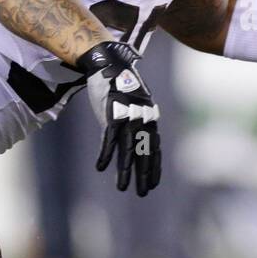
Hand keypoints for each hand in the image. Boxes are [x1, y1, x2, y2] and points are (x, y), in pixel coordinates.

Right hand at [74, 40, 161, 195]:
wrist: (107, 64)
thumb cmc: (117, 87)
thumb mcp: (127, 109)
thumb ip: (128, 128)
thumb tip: (122, 148)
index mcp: (149, 119)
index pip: (154, 148)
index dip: (154, 167)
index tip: (153, 184)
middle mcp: (143, 119)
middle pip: (145, 152)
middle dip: (144, 174)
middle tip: (143, 193)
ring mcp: (128, 116)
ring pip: (129, 149)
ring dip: (125, 170)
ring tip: (122, 187)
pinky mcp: (112, 113)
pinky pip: (110, 138)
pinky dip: (106, 153)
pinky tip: (101, 167)